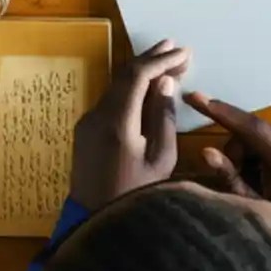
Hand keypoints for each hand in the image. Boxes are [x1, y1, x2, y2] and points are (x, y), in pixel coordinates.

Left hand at [69, 40, 190, 210]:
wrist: (95, 222)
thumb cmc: (136, 195)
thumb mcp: (161, 159)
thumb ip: (164, 118)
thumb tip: (165, 83)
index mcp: (117, 123)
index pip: (137, 76)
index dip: (161, 60)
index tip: (184, 53)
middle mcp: (97, 116)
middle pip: (124, 75)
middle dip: (151, 58)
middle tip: (177, 47)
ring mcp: (88, 122)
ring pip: (116, 86)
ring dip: (141, 72)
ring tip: (166, 61)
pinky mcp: (86, 131)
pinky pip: (110, 99)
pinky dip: (131, 88)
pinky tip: (148, 88)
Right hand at [184, 93, 270, 227]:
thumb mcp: (257, 207)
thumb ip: (232, 179)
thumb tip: (206, 152)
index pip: (254, 129)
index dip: (224, 113)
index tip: (197, 98)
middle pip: (257, 131)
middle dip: (237, 148)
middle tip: (234, 177)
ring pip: (266, 135)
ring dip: (250, 152)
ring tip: (252, 182)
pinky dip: (264, 154)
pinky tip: (265, 177)